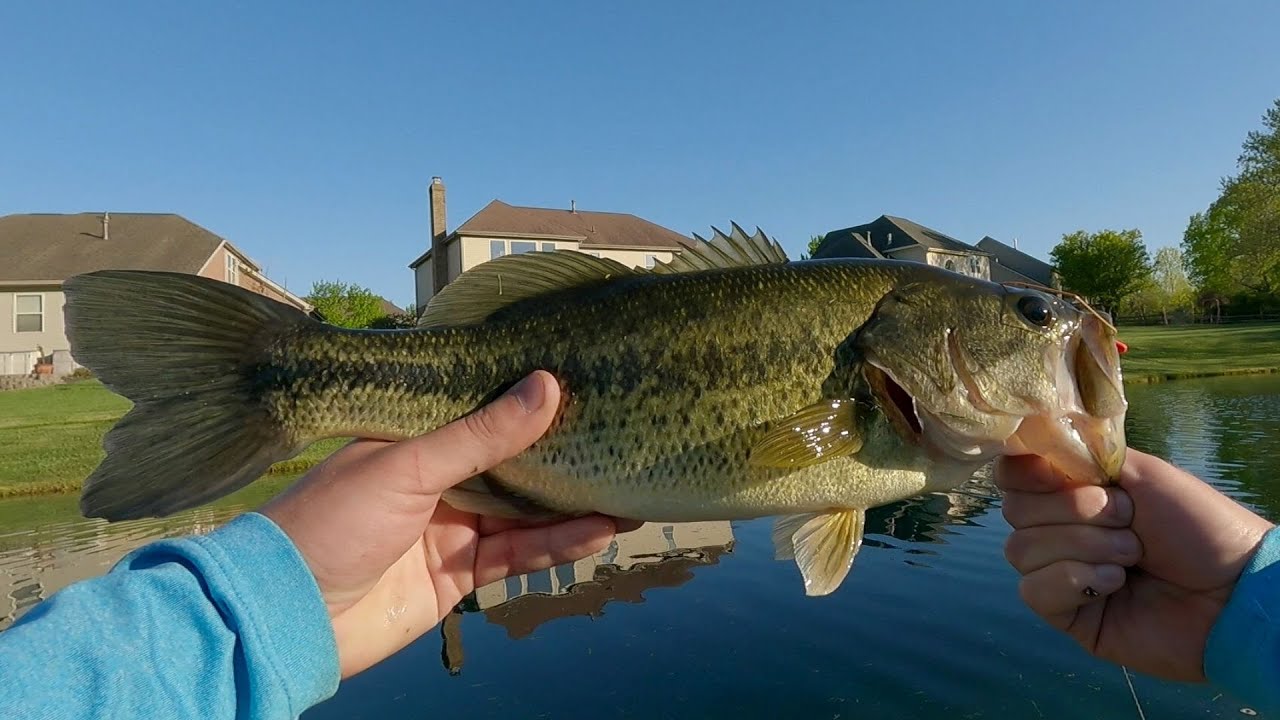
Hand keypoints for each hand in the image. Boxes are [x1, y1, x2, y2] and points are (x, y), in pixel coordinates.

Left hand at [261, 371, 624, 677]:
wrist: (286, 616)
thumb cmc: (330, 523)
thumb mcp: (407, 467)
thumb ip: (480, 435)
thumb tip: (546, 386)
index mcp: (413, 436)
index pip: (481, 407)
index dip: (528, 397)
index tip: (582, 380)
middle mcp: (436, 476)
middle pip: (511, 459)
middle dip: (561, 451)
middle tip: (620, 434)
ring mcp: (450, 526)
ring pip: (524, 510)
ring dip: (572, 503)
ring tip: (627, 489)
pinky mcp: (459, 574)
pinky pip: (519, 554)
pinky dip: (559, 544)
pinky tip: (599, 530)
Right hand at [998, 448, 1273, 680]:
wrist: (1233, 591)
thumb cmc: (1197, 525)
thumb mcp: (1140, 473)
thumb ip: (1079, 456)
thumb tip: (1022, 442)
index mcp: (1074, 490)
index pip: (1013, 474)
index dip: (1026, 472)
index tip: (1059, 474)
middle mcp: (1060, 528)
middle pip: (1015, 511)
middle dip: (1075, 511)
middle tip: (1128, 520)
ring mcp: (1059, 571)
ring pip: (1021, 550)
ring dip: (1084, 547)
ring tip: (1133, 557)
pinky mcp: (1065, 613)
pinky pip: (1033, 591)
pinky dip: (1074, 581)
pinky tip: (1115, 585)